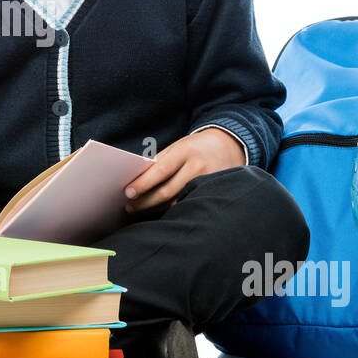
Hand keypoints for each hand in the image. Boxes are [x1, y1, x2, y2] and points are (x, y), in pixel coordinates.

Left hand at [122, 128, 245, 213]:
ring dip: (155, 207)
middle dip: (145, 200)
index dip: (143, 183)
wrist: (228, 147)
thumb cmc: (196, 147)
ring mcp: (207, 182)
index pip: (161, 170)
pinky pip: (187, 205)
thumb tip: (137, 179)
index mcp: (186, 151)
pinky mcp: (212, 194)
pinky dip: (170, 209)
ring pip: (176, 202)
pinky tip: (158, 210)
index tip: (128, 192)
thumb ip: (161, 161)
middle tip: (129, 206)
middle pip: (167, 190)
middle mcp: (198, 167)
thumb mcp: (178, 146)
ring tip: (139, 209)